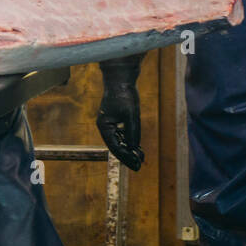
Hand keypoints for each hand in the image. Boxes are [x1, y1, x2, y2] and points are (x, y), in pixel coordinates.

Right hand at [96, 54, 144, 170]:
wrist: (122, 78)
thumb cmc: (124, 95)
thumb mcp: (131, 116)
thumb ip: (132, 133)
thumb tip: (134, 149)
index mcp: (104, 126)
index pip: (114, 147)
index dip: (125, 157)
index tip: (135, 165)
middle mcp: (105, 126)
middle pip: (116, 146)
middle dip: (128, 156)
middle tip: (139, 167)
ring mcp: (110, 123)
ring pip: (120, 141)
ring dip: (130, 150)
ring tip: (141, 159)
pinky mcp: (116, 119)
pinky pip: (122, 134)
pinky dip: (130, 141)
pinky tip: (138, 148)